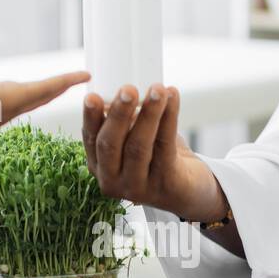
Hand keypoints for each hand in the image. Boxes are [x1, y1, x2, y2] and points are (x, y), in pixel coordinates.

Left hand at [0, 71, 90, 136]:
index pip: (8, 103)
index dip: (23, 98)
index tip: (37, 94)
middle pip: (32, 100)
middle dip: (51, 93)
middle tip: (71, 86)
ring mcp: (8, 107)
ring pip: (42, 94)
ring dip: (63, 86)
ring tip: (84, 79)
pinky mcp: (15, 97)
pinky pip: (46, 87)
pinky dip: (65, 81)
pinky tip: (84, 75)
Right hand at [82, 84, 228, 221]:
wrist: (188, 190)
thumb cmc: (156, 157)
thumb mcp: (134, 140)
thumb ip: (126, 121)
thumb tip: (126, 87)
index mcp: (99, 166)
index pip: (90, 140)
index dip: (90, 118)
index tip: (92, 97)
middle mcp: (113, 180)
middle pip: (110, 145)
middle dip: (119, 114)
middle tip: (127, 89)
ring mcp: (138, 186)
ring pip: (139, 146)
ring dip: (149, 113)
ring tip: (157, 88)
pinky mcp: (164, 185)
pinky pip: (165, 147)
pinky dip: (169, 118)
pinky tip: (173, 97)